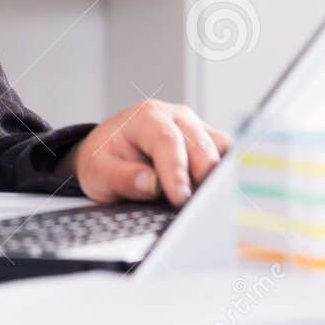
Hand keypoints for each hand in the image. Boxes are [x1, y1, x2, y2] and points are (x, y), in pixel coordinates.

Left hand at [59, 100, 229, 206]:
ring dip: (216, 174)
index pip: (167, 141)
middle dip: (202, 177)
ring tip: (206, 201)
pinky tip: (215, 192)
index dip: (176, 170)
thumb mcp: (99, 171)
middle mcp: (174, 117)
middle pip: (200, 144)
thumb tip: (152, 184)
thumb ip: (123, 178)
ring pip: (219, 147)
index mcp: (146, 117)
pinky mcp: (207, 141)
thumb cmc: (104, 159)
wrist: (107, 151)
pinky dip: (223, 172)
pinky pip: (225, 154)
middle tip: (198, 207)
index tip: (180, 198)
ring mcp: (194, 127)